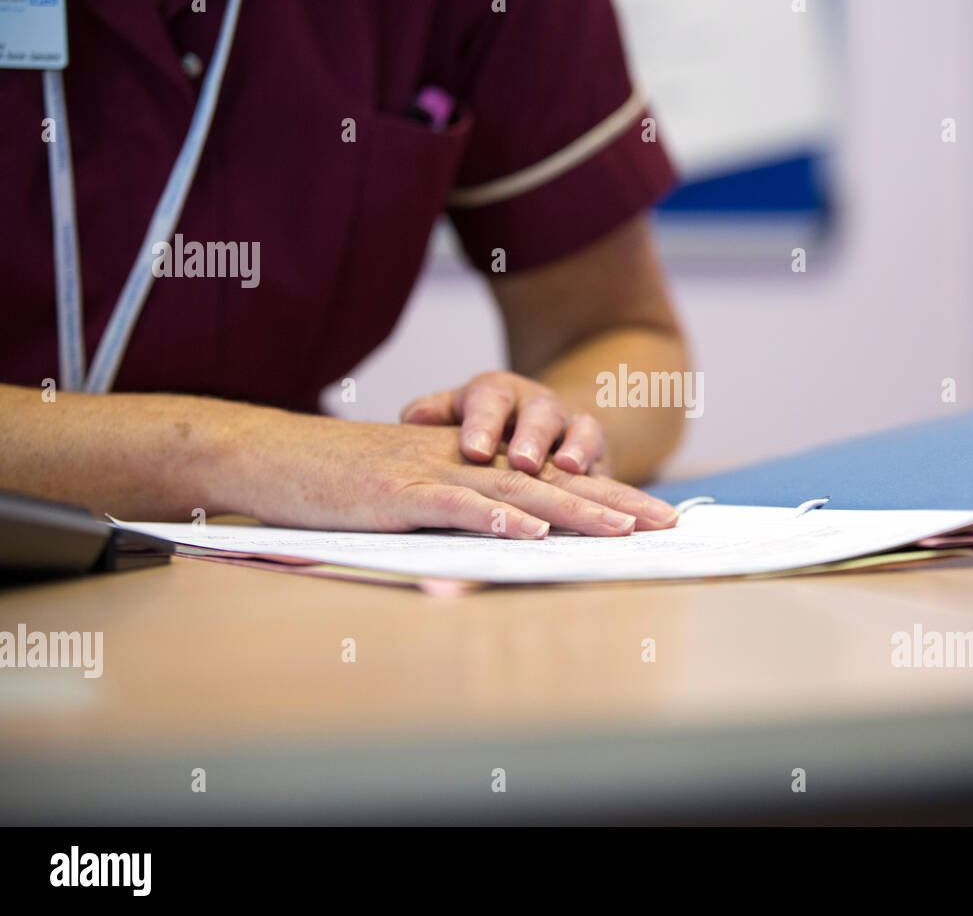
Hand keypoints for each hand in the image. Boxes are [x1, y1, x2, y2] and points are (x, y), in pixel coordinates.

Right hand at [223, 410, 677, 537]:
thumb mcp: (410, 499)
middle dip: (615, 502)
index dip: (607, 495)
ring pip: (516, 489)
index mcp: (471, 463)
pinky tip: (530, 531)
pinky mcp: (394, 493)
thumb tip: (510, 550)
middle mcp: (462, 462)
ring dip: (573, 509)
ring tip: (622, 530)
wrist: (270, 456)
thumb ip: (459, 518)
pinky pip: (453, 504)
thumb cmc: (338, 486)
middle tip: (668, 523)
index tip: (656, 517)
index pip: (553, 479)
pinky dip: (492, 517)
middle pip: (552, 481)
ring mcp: (430, 474)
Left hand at [400, 370, 606, 476]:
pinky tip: (599, 490)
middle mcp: (537, 406)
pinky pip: (606, 458)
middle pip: (537, 412)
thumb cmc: (478, 431)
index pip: (488, 400)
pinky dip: (603, 470)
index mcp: (495, 394)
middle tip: (522, 462)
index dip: (483, 424)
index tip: (474, 450)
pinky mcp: (598, 454)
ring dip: (575, 447)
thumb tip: (412, 417)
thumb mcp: (453, 417)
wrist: (532, 431)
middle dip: (531, 436)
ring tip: (567, 467)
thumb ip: (433, 414)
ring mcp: (571, 428)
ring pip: (578, 429)